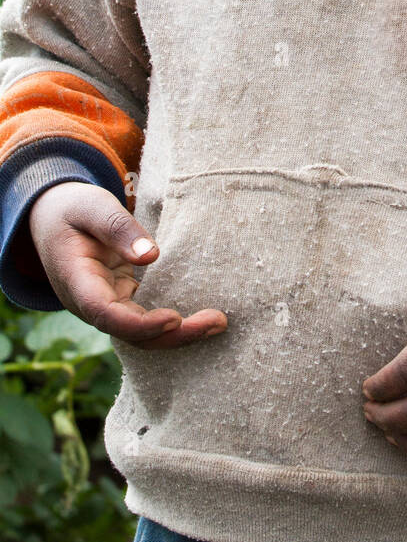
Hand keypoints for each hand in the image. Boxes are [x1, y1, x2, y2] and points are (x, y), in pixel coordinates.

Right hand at [26, 181, 226, 348]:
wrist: (51, 216)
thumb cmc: (73, 207)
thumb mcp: (92, 206)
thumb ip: (118, 228)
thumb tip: (151, 255)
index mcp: (77, 282)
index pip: (107, 315)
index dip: (140, 324)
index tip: (174, 318)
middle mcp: (91, 303)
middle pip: (131, 333)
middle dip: (173, 335)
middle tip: (217, 322)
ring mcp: (107, 304)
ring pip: (141, 333)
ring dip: (179, 332)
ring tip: (218, 323)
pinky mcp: (122, 298)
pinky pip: (146, 318)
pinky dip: (174, 321)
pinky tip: (203, 316)